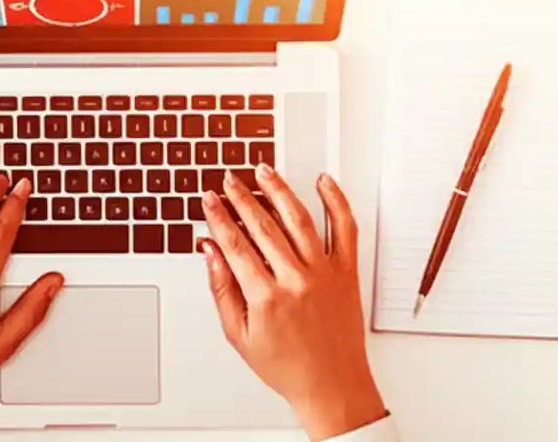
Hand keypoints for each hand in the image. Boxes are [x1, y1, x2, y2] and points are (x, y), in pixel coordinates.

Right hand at [199, 166, 385, 440]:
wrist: (331, 386)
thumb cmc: (286, 366)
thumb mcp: (239, 335)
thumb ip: (222, 290)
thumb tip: (210, 252)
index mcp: (266, 298)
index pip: (235, 244)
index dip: (219, 217)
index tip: (210, 200)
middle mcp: (296, 280)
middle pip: (263, 226)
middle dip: (241, 197)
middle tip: (229, 180)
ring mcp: (324, 273)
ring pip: (299, 219)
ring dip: (278, 190)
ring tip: (264, 172)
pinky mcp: (347, 272)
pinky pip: (345, 229)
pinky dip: (336, 202)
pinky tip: (324, 183)